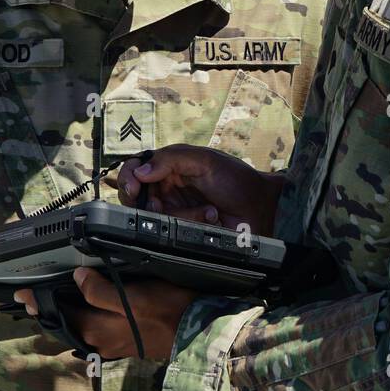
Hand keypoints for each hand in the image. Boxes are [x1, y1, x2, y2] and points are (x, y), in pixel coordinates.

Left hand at [14, 269, 196, 360]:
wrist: (197, 331)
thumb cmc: (169, 310)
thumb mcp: (134, 295)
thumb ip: (101, 291)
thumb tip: (77, 277)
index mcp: (96, 328)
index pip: (58, 312)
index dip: (39, 300)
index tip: (22, 291)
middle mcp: (98, 340)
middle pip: (66, 321)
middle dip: (49, 307)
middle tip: (32, 293)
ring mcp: (111, 343)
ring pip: (79, 325)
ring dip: (66, 311)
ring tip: (53, 296)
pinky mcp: (123, 341)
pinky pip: (93, 329)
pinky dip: (83, 317)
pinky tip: (85, 306)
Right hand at [114, 144, 283, 237]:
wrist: (261, 208)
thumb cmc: (237, 179)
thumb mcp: (205, 161)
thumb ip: (171, 159)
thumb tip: (141, 171)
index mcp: (170, 166)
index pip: (136, 168)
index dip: (129, 177)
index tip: (133, 187)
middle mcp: (168, 188)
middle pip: (136, 196)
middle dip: (147, 202)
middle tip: (158, 204)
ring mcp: (175, 210)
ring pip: (154, 217)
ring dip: (181, 215)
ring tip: (206, 210)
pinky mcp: (183, 229)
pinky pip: (172, 230)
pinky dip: (192, 223)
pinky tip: (210, 218)